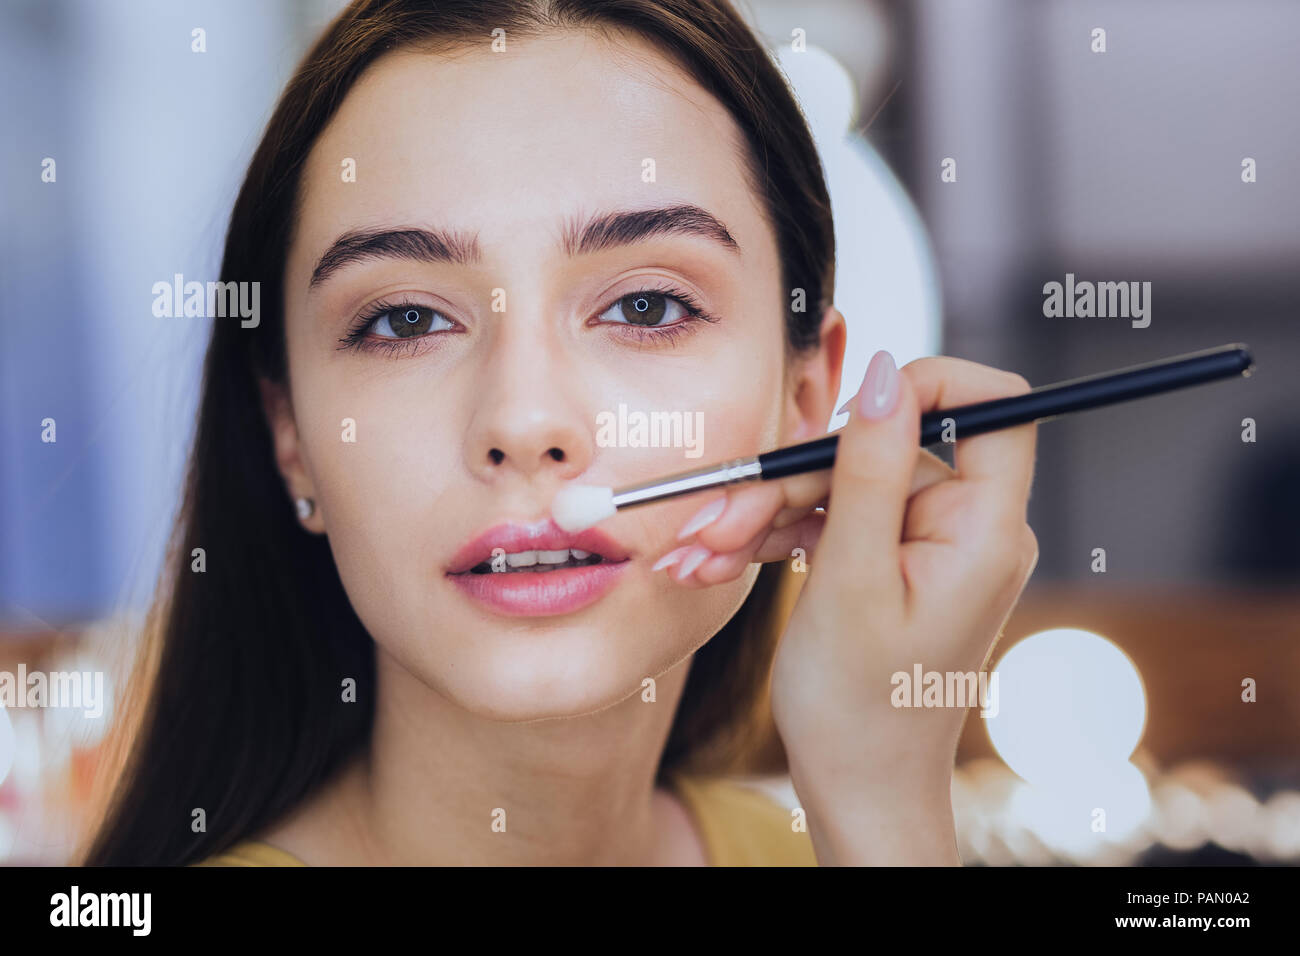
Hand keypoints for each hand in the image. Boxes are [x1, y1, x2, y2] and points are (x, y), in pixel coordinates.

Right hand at [656, 350, 1038, 862]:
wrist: (857, 790)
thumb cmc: (859, 706)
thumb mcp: (851, 580)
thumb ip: (869, 471)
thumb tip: (884, 373)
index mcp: (982, 531)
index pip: (992, 406)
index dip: (925, 386)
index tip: (846, 416)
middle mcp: (965, 529)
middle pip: (882, 451)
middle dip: (789, 481)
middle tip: (713, 522)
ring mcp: (926, 546)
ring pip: (844, 485)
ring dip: (765, 514)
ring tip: (698, 554)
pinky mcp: (890, 561)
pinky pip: (835, 520)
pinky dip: (778, 537)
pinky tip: (718, 561)